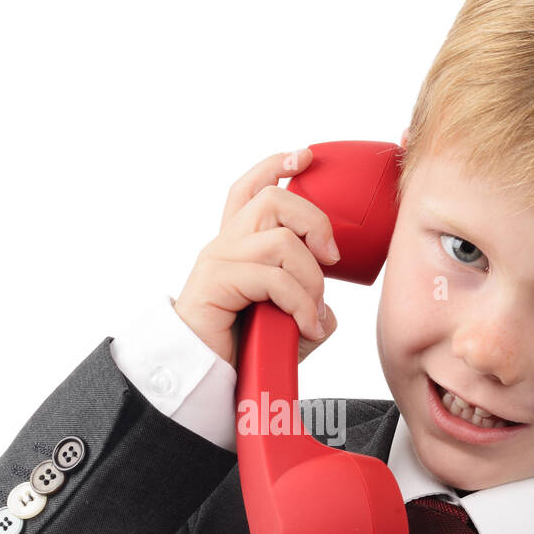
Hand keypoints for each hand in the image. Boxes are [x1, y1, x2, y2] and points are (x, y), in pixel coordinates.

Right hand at [173, 147, 339, 369]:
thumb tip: (329, 313)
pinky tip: (307, 327)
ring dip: (312, 279)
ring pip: (281, 241)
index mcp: (237, 245)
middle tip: (331, 259)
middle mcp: (225, 245)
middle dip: (315, 222)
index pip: (250, 189)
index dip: (276, 165)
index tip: (306, 156)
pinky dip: (301, 304)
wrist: (202, 377)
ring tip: (315, 312)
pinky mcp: (217, 282)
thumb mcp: (284, 325)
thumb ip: (308, 310)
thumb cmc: (241, 351)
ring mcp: (218, 261)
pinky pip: (273, 279)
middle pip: (274, 200)